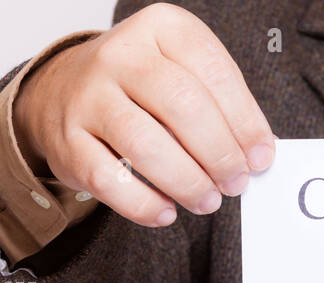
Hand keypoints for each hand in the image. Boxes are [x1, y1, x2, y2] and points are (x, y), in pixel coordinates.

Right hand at [13, 2, 275, 226]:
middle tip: (236, 182)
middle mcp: (120, 56)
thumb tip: (259, 154)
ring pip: (146, 144)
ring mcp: (89, 97)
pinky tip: (166, 212)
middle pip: (183, 106)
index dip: (244, 121)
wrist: (62, 91)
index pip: (212, 70)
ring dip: (188, 182)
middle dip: (220, 154)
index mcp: (160, 29)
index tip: (260, 157)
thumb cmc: (139, 88)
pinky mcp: (68, 141)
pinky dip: (144, 204)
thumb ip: (222, 107)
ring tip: (207, 200)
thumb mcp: (182, 73)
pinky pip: (110, 180)